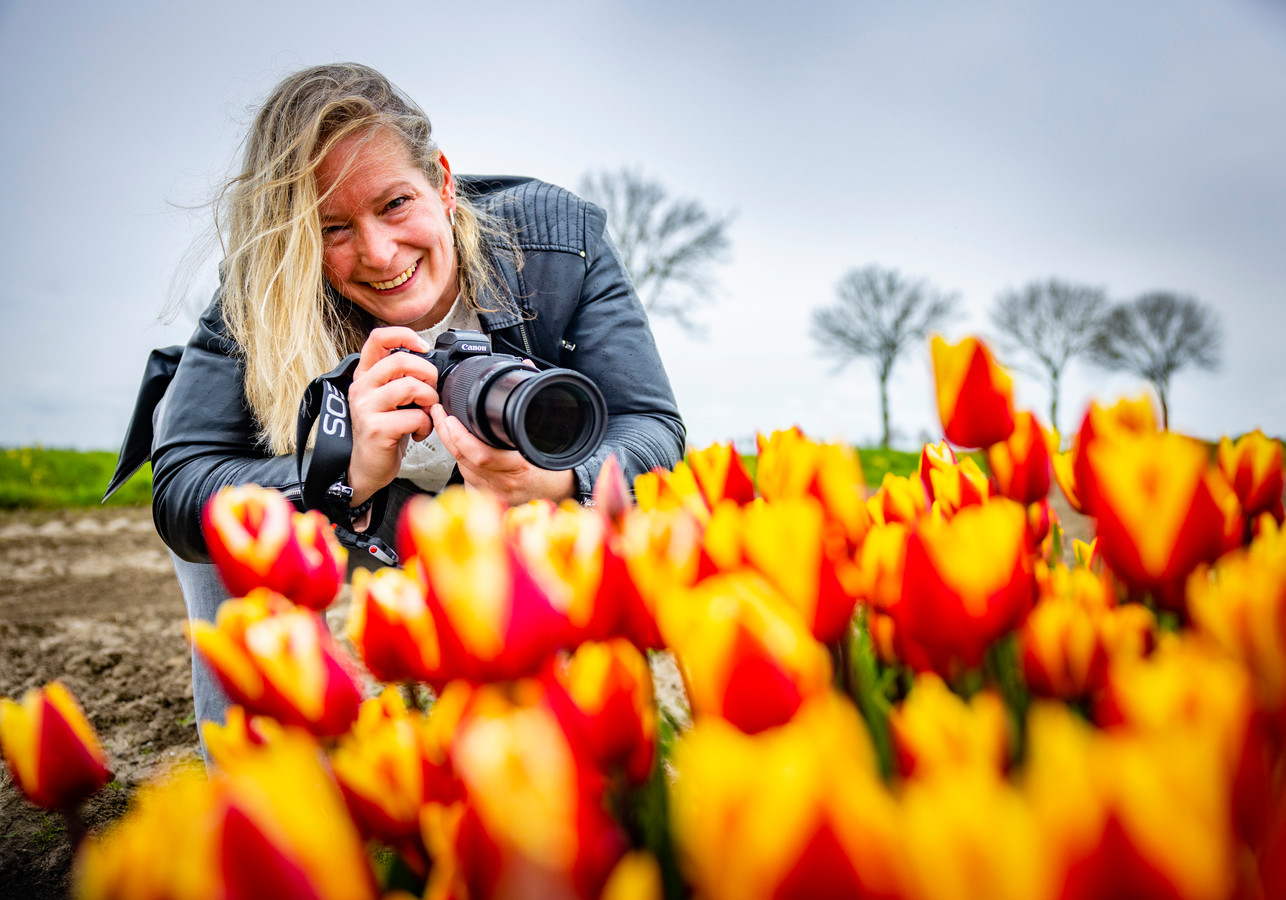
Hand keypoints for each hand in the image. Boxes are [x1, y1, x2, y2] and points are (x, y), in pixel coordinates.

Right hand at [346, 327, 439, 503]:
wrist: (366, 468)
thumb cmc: (384, 431)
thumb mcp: (389, 398)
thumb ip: (400, 377)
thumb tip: (428, 362)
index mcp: (365, 375)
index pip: (378, 338)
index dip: (404, 335)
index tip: (423, 347)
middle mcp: (362, 388)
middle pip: (401, 360)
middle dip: (427, 373)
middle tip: (430, 392)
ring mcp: (367, 408)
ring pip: (410, 386)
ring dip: (429, 400)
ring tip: (426, 413)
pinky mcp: (377, 429)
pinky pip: (415, 416)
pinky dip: (425, 425)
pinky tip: (418, 432)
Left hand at [430, 403, 575, 505]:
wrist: (562, 493)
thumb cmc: (556, 467)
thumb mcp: (549, 435)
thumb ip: (534, 401)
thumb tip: (528, 368)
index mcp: (520, 468)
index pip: (483, 455)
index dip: (461, 437)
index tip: (449, 418)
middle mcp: (504, 483)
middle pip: (464, 459)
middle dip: (447, 435)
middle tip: (438, 414)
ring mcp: (493, 493)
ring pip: (461, 468)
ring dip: (451, 447)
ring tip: (444, 426)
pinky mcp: (488, 497)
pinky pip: (466, 479)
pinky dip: (461, 461)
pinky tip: (457, 448)